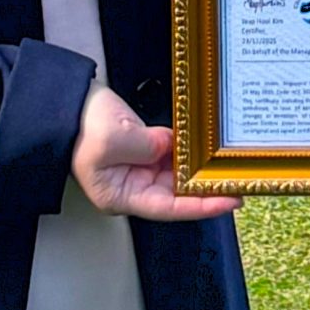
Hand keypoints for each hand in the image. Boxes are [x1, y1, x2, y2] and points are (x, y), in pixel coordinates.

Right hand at [70, 84, 237, 220]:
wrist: (70, 101)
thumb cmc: (82, 127)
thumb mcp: (113, 139)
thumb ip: (147, 146)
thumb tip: (172, 145)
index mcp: (121, 196)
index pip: (169, 208)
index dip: (201, 207)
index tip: (230, 201)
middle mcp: (134, 187)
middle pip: (178, 193)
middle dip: (207, 188)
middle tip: (239, 181)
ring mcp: (141, 167)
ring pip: (180, 173)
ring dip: (201, 169)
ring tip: (230, 166)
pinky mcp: (147, 148)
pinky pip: (175, 153)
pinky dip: (192, 150)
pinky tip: (210, 146)